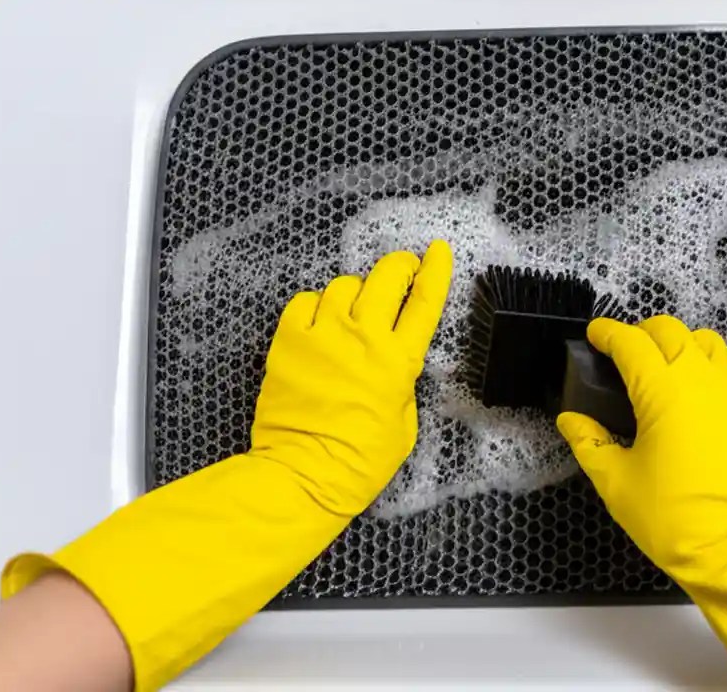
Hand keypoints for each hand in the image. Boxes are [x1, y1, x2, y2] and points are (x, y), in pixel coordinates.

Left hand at [250, 240, 453, 515]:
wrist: (303, 475)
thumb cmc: (360, 460)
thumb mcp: (404, 423)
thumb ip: (401, 382)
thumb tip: (390, 361)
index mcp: (399, 361)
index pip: (425, 301)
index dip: (435, 271)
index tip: (438, 251)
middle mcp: (364, 338)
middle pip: (386, 278)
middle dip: (398, 266)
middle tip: (400, 270)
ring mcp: (323, 335)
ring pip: (344, 285)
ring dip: (354, 293)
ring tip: (352, 313)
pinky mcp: (288, 341)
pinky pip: (305, 301)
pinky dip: (315, 306)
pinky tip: (319, 323)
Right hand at [558, 317, 726, 690]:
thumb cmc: (672, 520)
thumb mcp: (616, 484)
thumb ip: (589, 442)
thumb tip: (571, 419)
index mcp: (663, 390)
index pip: (631, 342)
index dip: (608, 333)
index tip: (595, 335)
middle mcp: (703, 379)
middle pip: (672, 330)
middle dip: (644, 333)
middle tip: (626, 354)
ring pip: (709, 344)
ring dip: (682, 346)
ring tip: (667, 370)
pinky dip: (714, 372)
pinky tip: (703, 399)